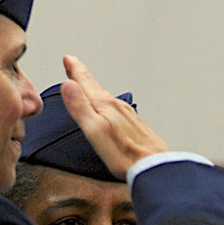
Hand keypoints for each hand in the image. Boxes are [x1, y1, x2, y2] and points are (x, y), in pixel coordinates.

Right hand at [59, 55, 169, 177]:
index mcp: (105, 105)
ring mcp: (128, 115)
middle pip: (96, 87)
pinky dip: (107, 102)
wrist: (155, 166)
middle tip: (74, 65)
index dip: (75, 69)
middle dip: (83, 76)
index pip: (86, 82)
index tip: (68, 58)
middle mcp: (118, 106)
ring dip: (95, 89)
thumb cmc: (125, 154)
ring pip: (107, 97)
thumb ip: (80, 107)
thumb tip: (68, 85)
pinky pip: (116, 108)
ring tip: (88, 85)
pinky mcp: (135, 126)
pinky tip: (109, 108)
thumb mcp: (95, 130)